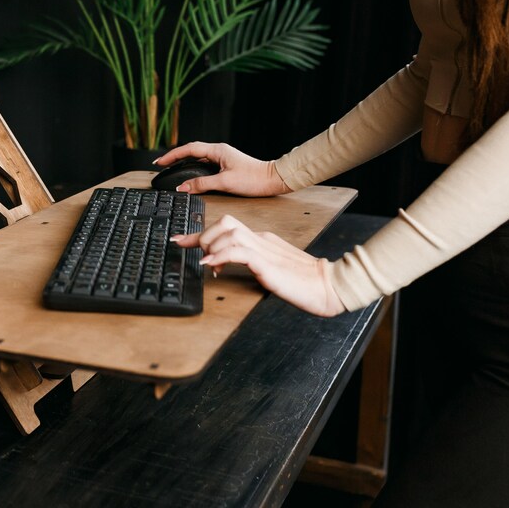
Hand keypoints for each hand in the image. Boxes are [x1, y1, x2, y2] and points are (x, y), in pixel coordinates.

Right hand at [154, 141, 292, 196]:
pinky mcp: (226, 164)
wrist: (272, 180)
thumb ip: (202, 184)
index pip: (189, 149)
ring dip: (184, 161)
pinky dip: (194, 167)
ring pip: (198, 157)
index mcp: (218, 150)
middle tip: (162, 164)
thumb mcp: (224, 183)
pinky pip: (205, 163)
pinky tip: (190, 173)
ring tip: (172, 167)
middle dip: (175, 156)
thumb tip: (183, 187)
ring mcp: (223, 157)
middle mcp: (219, 151)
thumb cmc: (253, 179)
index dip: (173, 155)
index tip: (160, 162)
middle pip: (191, 151)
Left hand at [173, 215, 346, 316]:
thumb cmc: (303, 282)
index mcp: (261, 239)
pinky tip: (213, 266)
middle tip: (200, 257)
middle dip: (204, 237)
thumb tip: (224, 266)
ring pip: (227, 231)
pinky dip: (220, 256)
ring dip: (211, 246)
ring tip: (210, 264)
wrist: (329, 286)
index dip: (199, 234)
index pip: (226, 227)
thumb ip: (250, 263)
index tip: (180, 240)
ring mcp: (264, 248)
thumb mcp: (269, 270)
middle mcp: (260, 239)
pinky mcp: (266, 263)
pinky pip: (237, 251)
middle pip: (224, 222)